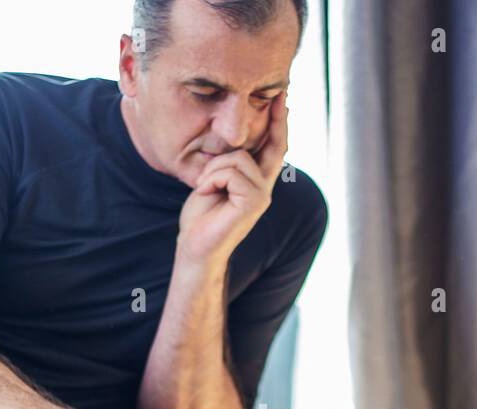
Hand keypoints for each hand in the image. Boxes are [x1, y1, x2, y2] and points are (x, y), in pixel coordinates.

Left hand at [177, 91, 288, 264]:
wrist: (195, 245)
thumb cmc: (201, 215)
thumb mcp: (213, 178)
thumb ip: (227, 161)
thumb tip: (233, 135)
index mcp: (257, 180)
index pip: (274, 146)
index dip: (279, 121)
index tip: (281, 95)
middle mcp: (265, 187)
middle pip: (272, 144)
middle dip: (275, 117)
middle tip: (278, 94)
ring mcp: (262, 195)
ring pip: (238, 157)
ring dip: (213, 168)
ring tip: (205, 185)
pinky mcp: (253, 203)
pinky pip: (231, 172)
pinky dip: (212, 178)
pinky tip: (206, 192)